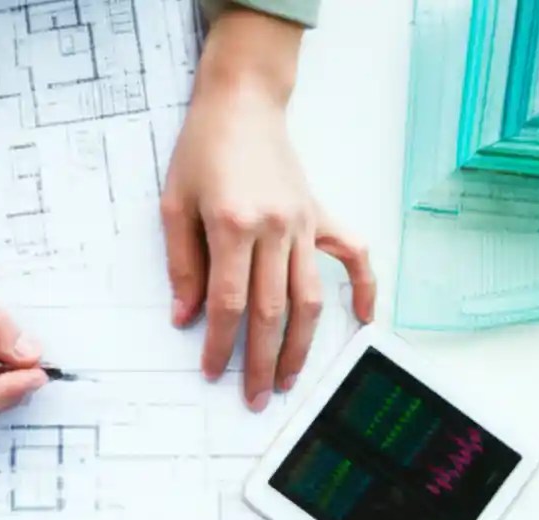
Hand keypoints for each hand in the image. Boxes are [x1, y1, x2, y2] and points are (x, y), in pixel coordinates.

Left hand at [161, 9, 375, 410]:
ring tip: (288, 378)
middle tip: (254, 397)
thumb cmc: (203, 148)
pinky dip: (364, 288)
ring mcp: (304, 223)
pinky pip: (353, 255)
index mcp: (232, 225)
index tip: (213, 372)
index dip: (221, 345)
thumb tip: (187, 316)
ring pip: (308, 297)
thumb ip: (183, 263)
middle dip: (261, 361)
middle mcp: (274, 228)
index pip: (229, 303)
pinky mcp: (321, 214)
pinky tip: (363, 319)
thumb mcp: (174, 203)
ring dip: (300, 345)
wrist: (241, 102)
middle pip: (271, 311)